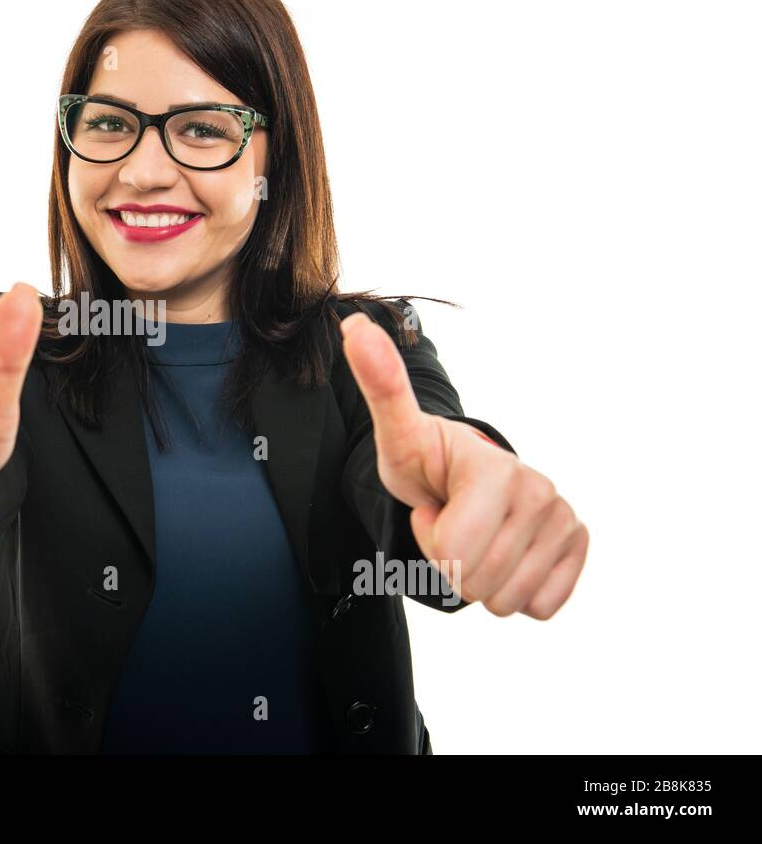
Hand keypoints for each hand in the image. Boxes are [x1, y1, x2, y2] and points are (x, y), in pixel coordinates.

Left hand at [339, 311, 588, 618]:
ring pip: (506, 600)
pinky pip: (542, 607)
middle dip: (452, 561)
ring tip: (474, 533)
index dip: (430, 539)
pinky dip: (516, 591)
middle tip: (452, 521)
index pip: (454, 551)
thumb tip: (354, 325)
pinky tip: (505, 552)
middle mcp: (540, 490)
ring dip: (480, 577)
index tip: (433, 505)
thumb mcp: (397, 434)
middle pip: (477, 581)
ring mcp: (564, 517)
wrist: (462, 477)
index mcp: (495, 468)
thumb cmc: (425, 461)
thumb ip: (381, 386)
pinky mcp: (578, 544)